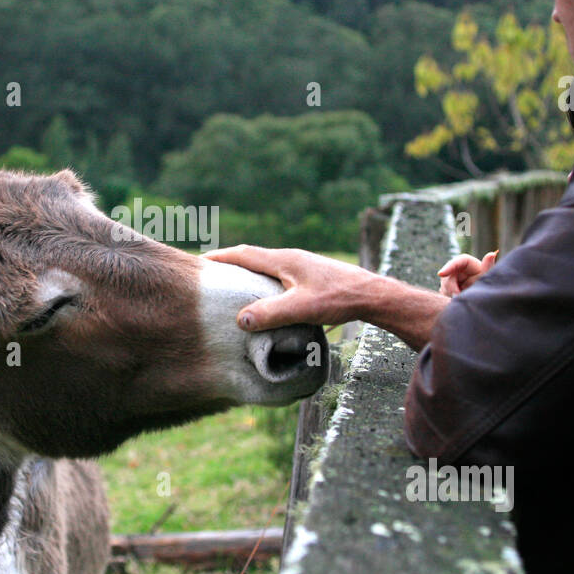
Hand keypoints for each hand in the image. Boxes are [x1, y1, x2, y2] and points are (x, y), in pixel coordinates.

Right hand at [203, 245, 379, 330]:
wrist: (372, 295)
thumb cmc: (339, 298)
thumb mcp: (302, 308)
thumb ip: (271, 313)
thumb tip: (240, 320)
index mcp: (284, 260)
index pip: (244, 254)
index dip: (221, 258)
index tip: (201, 262)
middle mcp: (290, 258)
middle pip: (253, 257)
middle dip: (231, 263)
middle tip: (211, 273)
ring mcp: (302, 266)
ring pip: (267, 266)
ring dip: (248, 272)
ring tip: (233, 285)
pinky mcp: (310, 277)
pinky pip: (278, 275)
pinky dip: (264, 281)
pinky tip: (267, 296)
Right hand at [437, 250, 497, 296]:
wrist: (484, 299)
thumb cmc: (488, 286)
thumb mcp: (488, 277)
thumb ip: (488, 267)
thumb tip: (492, 254)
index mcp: (467, 263)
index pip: (457, 262)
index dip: (448, 267)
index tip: (440, 274)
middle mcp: (457, 270)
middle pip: (447, 274)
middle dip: (450, 286)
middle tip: (457, 296)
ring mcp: (452, 280)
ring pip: (444, 285)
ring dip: (450, 293)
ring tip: (461, 299)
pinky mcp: (449, 289)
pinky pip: (444, 293)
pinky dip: (448, 298)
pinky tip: (457, 301)